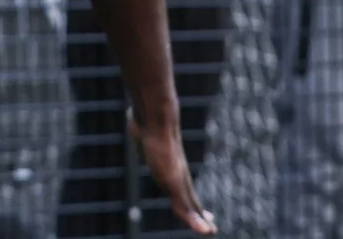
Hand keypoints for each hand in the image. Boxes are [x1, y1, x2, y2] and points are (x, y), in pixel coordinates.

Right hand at [130, 105, 216, 233]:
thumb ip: (140, 127)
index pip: (183, 188)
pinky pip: (185, 207)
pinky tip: (203, 230)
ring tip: (208, 232)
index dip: (190, 201)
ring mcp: (175, 179)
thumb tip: (131, 114)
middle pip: (188, 199)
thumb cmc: (148, 117)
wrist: (156, 115)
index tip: (202, 213)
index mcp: (170, 166)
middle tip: (211, 229)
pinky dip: (193, 221)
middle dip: (198, 214)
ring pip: (188, 206)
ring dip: (198, 222)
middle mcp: (175, 174)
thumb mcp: (142, 127)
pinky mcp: (175, 184)